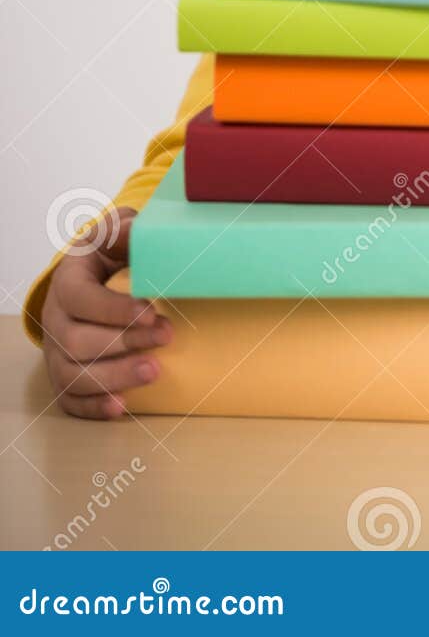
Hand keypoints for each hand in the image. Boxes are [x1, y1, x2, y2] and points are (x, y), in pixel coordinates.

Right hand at [40, 207, 171, 419]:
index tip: (153, 312)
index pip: (80, 298)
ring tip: (154, 372)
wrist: (95, 275)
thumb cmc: (111, 253)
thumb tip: (134, 230)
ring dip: (113, 377)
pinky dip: (93, 407)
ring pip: (71, 374)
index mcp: (67, 280)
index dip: (114, 309)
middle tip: (166, 337)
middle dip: (123, 342)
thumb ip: (126, 229)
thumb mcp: (118, 233)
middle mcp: (55, 318)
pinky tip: (122, 407)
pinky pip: (69, 399)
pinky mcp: (64, 374)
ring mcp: (56, 351)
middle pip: (75, 340)